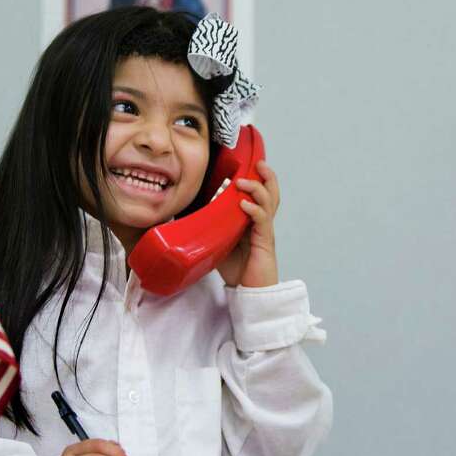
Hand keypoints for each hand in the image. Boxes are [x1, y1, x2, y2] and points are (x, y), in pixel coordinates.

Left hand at [216, 160, 279, 287]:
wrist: (250, 293)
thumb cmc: (237, 270)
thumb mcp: (218, 243)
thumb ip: (210, 229)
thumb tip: (184, 218)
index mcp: (252, 221)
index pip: (259, 194)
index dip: (256, 178)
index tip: (247, 163)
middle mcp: (261, 223)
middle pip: (271, 193)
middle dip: (266, 176)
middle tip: (258, 162)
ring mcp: (264, 232)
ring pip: (269, 202)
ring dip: (258, 188)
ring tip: (245, 181)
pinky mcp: (265, 243)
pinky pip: (263, 221)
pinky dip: (254, 210)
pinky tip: (245, 205)